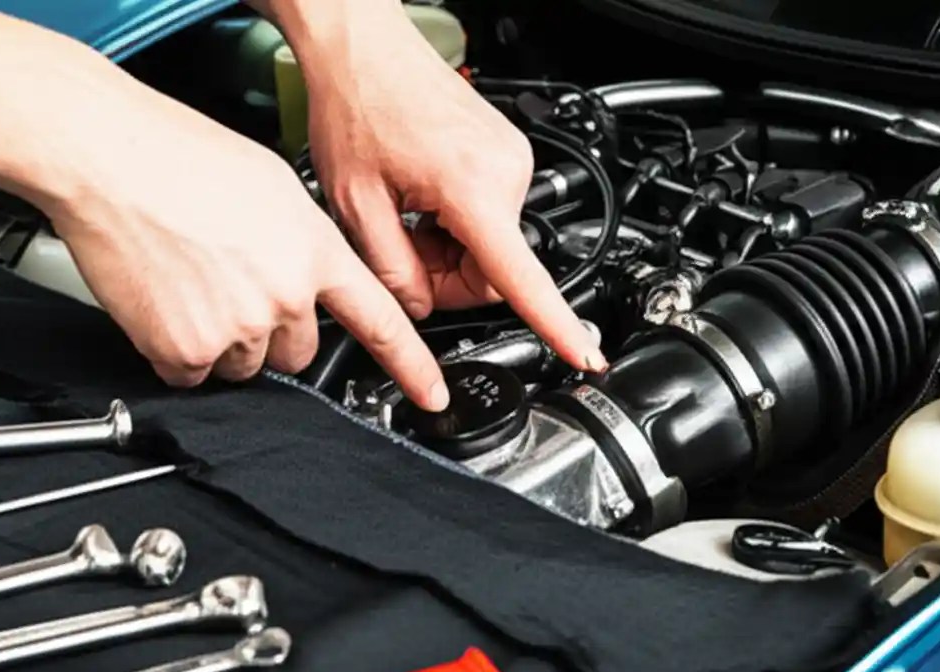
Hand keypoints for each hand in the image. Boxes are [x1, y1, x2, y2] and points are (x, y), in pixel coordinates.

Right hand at [35, 83, 450, 409]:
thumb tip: (305, 272)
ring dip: (223, 338)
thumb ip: (304, 241)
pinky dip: (178, 348)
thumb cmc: (181, 158)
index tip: (430, 394)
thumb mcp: (274, 186)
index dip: (410, 365)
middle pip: (298, 351)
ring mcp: (237, 328)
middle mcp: (284, 295)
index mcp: (315, 251)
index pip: (379, 321)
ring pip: (245, 364)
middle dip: (273, 330)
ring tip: (193, 280)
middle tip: (234, 284)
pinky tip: (166, 299)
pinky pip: (193, 372)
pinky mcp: (186, 350)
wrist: (110, 158)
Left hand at [279, 1, 606, 371]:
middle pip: (495, 270)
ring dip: (448, 250)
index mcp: (473, 187)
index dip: (554, 324)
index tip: (583, 354)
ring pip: (491, 246)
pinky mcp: (505, 156)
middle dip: (447, 277)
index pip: (521, 277)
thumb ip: (392, 272)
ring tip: (405, 216)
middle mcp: (506, 172)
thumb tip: (419, 308)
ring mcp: (511, 162)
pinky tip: (421, 201)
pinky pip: (490, 218)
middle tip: (402, 254)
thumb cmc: (357, 105)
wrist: (363, 48)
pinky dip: (455, 224)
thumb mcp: (355, 205)